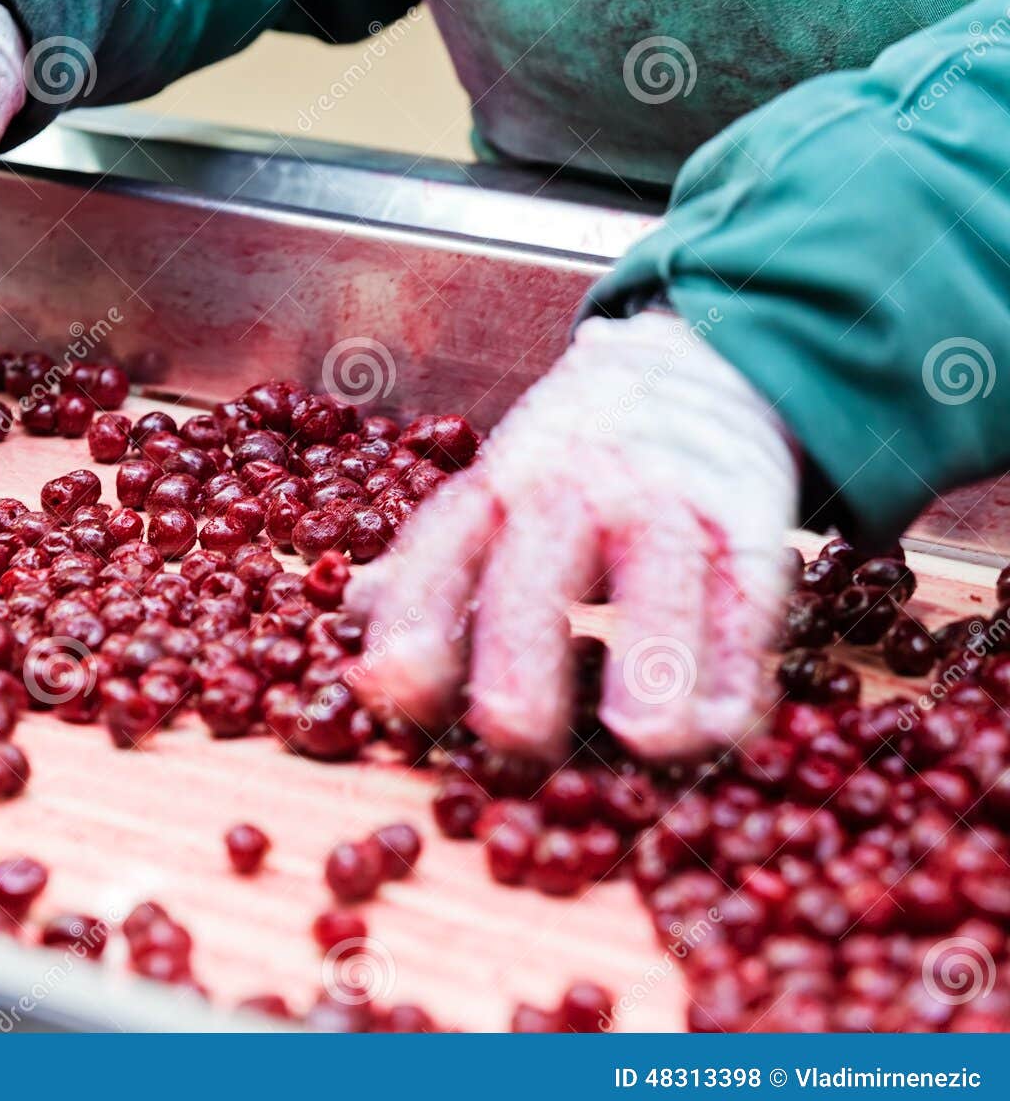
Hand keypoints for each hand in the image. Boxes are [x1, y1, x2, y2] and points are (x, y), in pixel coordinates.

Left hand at [348, 311, 797, 760]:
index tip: (390, 690)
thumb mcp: (495, 491)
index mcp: (495, 490)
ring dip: (655, 665)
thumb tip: (350, 632)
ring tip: (642, 737)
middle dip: (522, 656)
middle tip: (511, 732)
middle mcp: (574, 494)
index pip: (438, 558)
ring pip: (663, 587)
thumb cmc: (576, 457)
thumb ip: (432, 568)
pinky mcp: (751, 528)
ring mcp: (668, 507)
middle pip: (540, 576)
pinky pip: (750, 604)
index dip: (412, 627)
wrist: (700, 363)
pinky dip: (740, 671)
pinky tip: (716, 730)